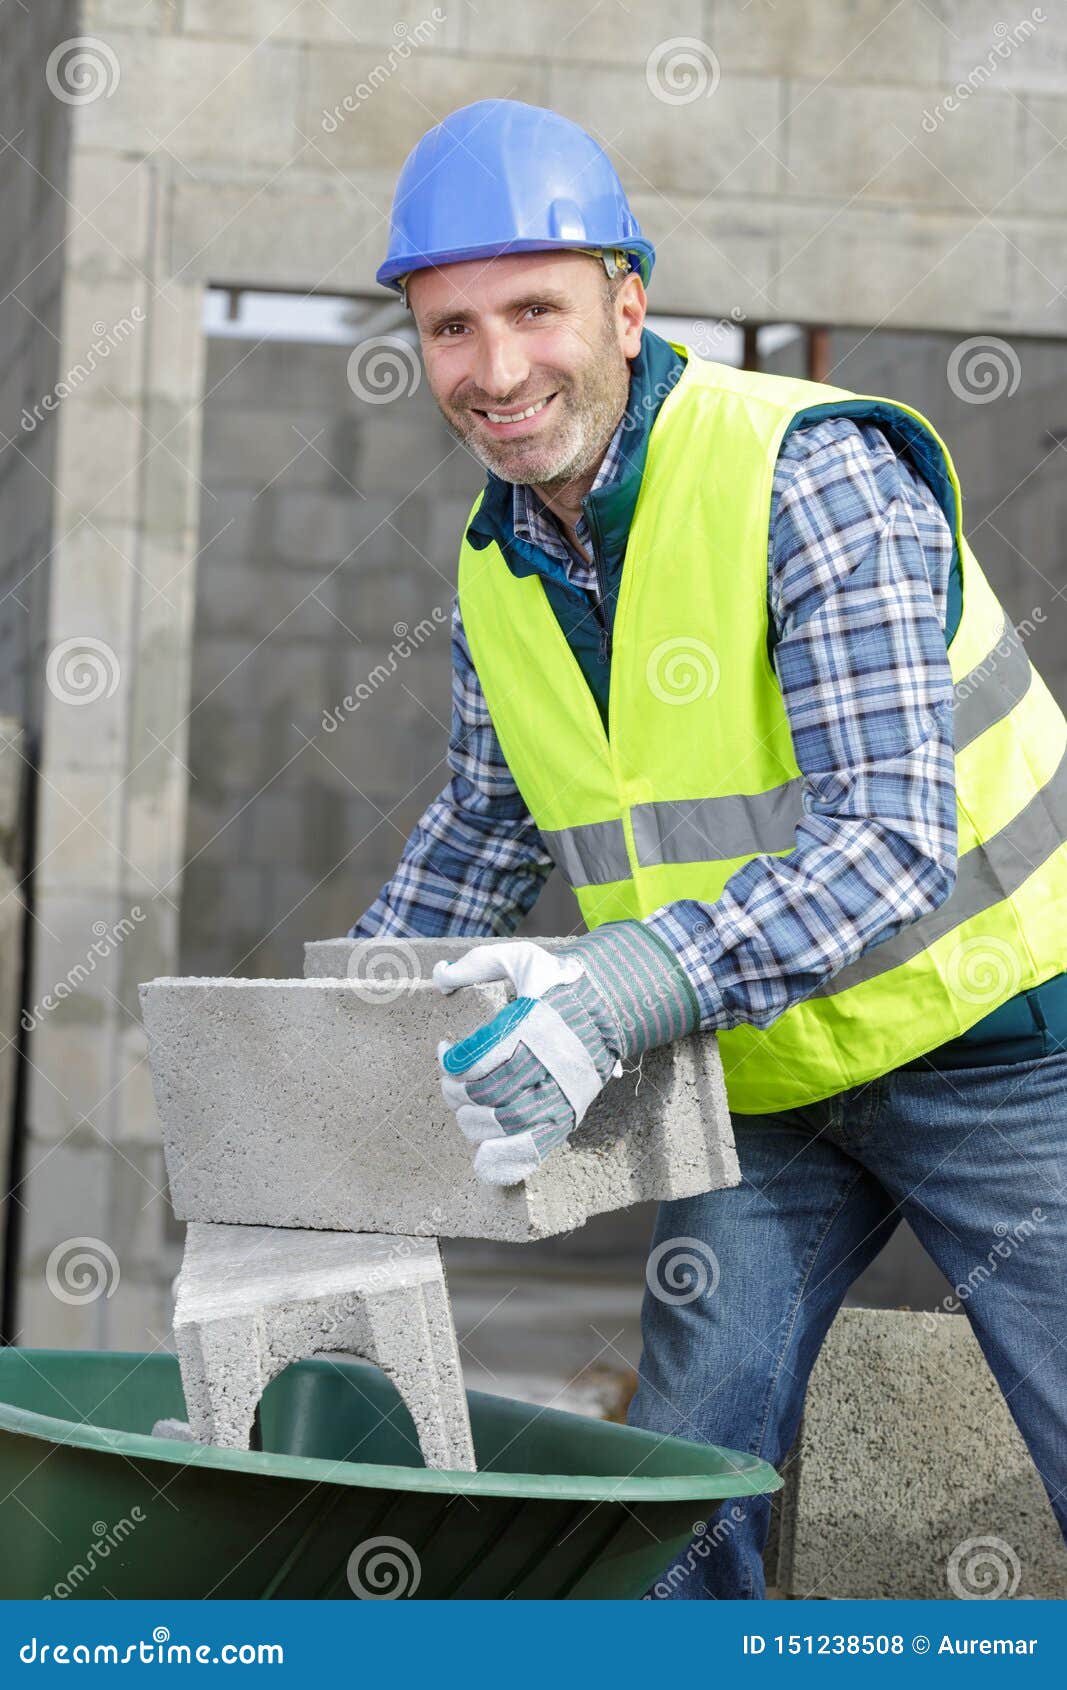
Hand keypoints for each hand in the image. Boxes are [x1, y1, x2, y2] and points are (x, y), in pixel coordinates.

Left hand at [433, 924, 698, 1185]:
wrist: (613, 1004)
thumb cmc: (559, 983)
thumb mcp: (522, 958)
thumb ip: (477, 964)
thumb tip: (439, 977)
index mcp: (533, 1023)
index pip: (478, 1058)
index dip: (451, 1061)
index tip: (445, 1048)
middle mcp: (548, 1060)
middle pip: (487, 1095)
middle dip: (457, 1094)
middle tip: (452, 1083)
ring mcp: (561, 1090)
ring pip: (507, 1125)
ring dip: (474, 1124)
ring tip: (467, 1109)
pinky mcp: (571, 1113)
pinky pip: (537, 1147)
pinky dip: (508, 1159)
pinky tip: (484, 1159)